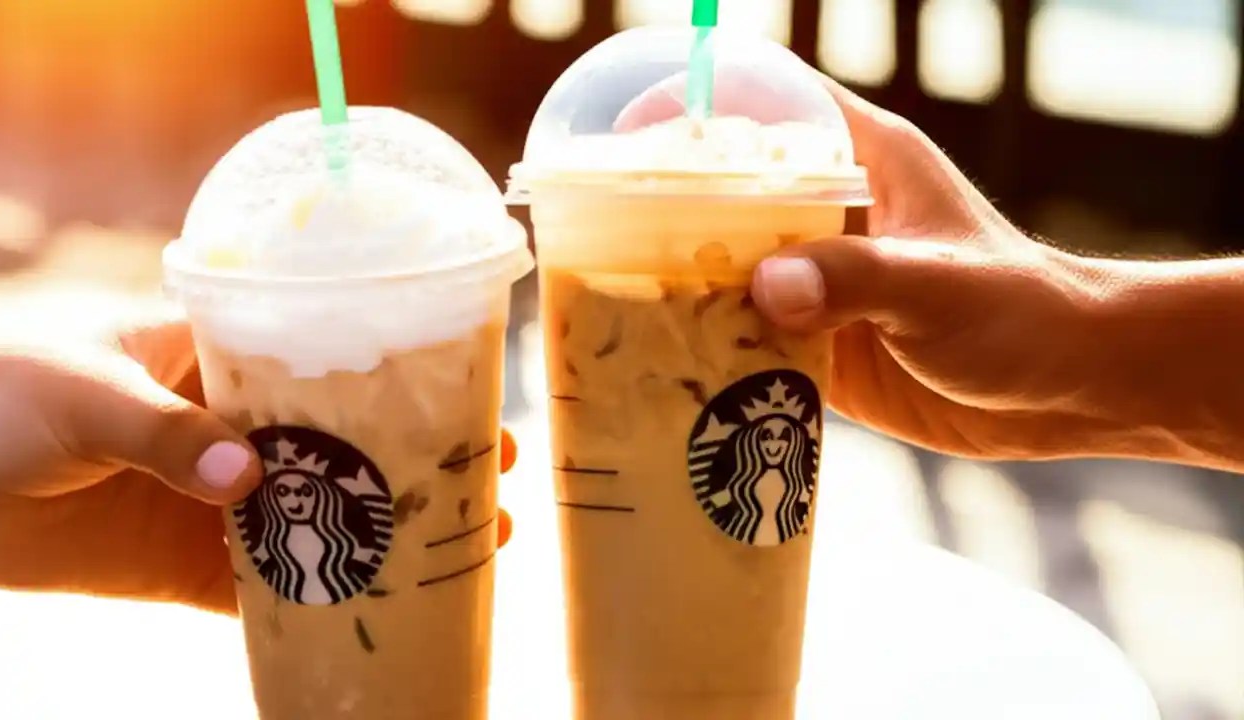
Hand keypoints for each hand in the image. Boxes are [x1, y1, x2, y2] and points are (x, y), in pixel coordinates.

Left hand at [0, 322, 517, 613]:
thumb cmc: (1, 390)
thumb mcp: (83, 392)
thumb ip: (166, 431)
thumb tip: (247, 479)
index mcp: (225, 362)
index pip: (334, 366)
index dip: (406, 382)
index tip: (470, 399)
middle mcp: (238, 430)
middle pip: (350, 448)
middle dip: (420, 464)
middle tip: (493, 483)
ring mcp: (218, 500)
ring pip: (323, 521)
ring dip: (389, 538)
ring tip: (467, 549)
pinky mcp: (187, 565)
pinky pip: (264, 590)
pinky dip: (316, 605)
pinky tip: (377, 614)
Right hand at [619, 71, 1138, 461]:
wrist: (1068, 390)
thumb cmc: (1021, 313)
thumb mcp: (937, 284)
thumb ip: (853, 280)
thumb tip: (763, 287)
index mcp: (864, 162)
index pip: (772, 102)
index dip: (701, 100)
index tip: (631, 126)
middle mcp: (831, 214)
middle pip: (731, 188)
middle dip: (666, 203)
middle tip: (597, 226)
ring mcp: (821, 280)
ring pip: (730, 265)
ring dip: (679, 282)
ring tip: (611, 297)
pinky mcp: (820, 341)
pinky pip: (748, 336)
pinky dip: (708, 347)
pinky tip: (662, 362)